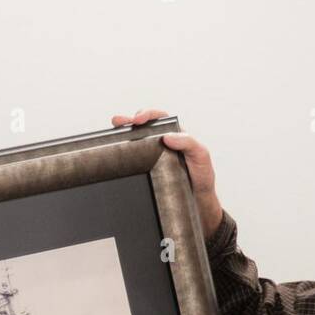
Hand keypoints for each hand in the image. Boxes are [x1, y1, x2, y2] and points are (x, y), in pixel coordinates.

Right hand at [110, 108, 223, 237]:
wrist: (197, 200)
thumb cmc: (201, 176)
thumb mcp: (201, 155)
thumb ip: (188, 142)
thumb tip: (168, 136)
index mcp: (175, 135)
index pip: (159, 118)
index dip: (148, 115)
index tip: (138, 119)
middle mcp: (162, 144)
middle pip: (142, 127)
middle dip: (128, 121)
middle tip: (119, 122)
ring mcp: (153, 157)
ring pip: (135, 141)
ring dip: (122, 135)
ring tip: (112, 132)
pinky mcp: (147, 170)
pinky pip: (134, 160)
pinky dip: (123, 154)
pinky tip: (115, 153)